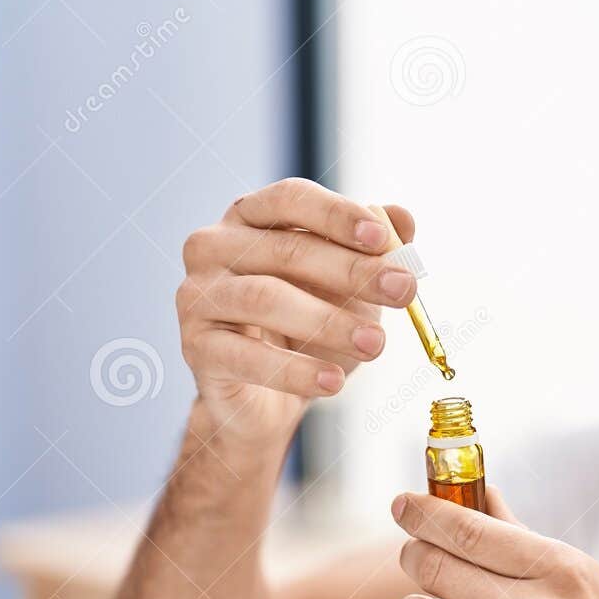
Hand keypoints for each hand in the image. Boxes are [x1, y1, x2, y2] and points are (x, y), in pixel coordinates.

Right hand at [176, 178, 418, 450]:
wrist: (265, 399)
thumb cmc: (307, 331)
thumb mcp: (348, 289)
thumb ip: (373, 251)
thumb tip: (402, 219)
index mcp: (249, 218)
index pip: (290, 199)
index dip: (336, 214)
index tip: (382, 238)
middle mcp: (213, 247)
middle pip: (286, 249)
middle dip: (352, 271)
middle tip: (403, 290)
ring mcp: (198, 295)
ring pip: (266, 299)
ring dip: (329, 321)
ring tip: (376, 344)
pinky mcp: (195, 346)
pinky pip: (247, 357)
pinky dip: (296, 371)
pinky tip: (333, 382)